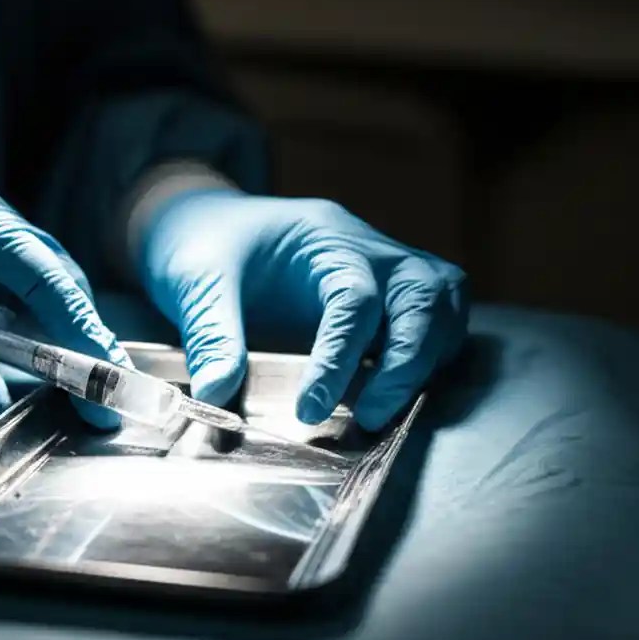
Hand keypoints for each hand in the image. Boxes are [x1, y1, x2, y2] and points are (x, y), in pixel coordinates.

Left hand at [140, 189, 467, 430]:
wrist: (206, 221)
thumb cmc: (204, 243)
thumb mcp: (195, 283)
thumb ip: (211, 337)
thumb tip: (217, 395)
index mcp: (324, 237)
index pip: (353, 298)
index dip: (339, 359)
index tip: (310, 409)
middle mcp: (369, 249)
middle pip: (425, 296)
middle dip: (406, 363)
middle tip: (370, 418)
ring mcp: (386, 270)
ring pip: (443, 306)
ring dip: (424, 360)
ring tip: (383, 410)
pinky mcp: (388, 296)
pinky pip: (434, 321)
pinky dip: (426, 358)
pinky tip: (390, 393)